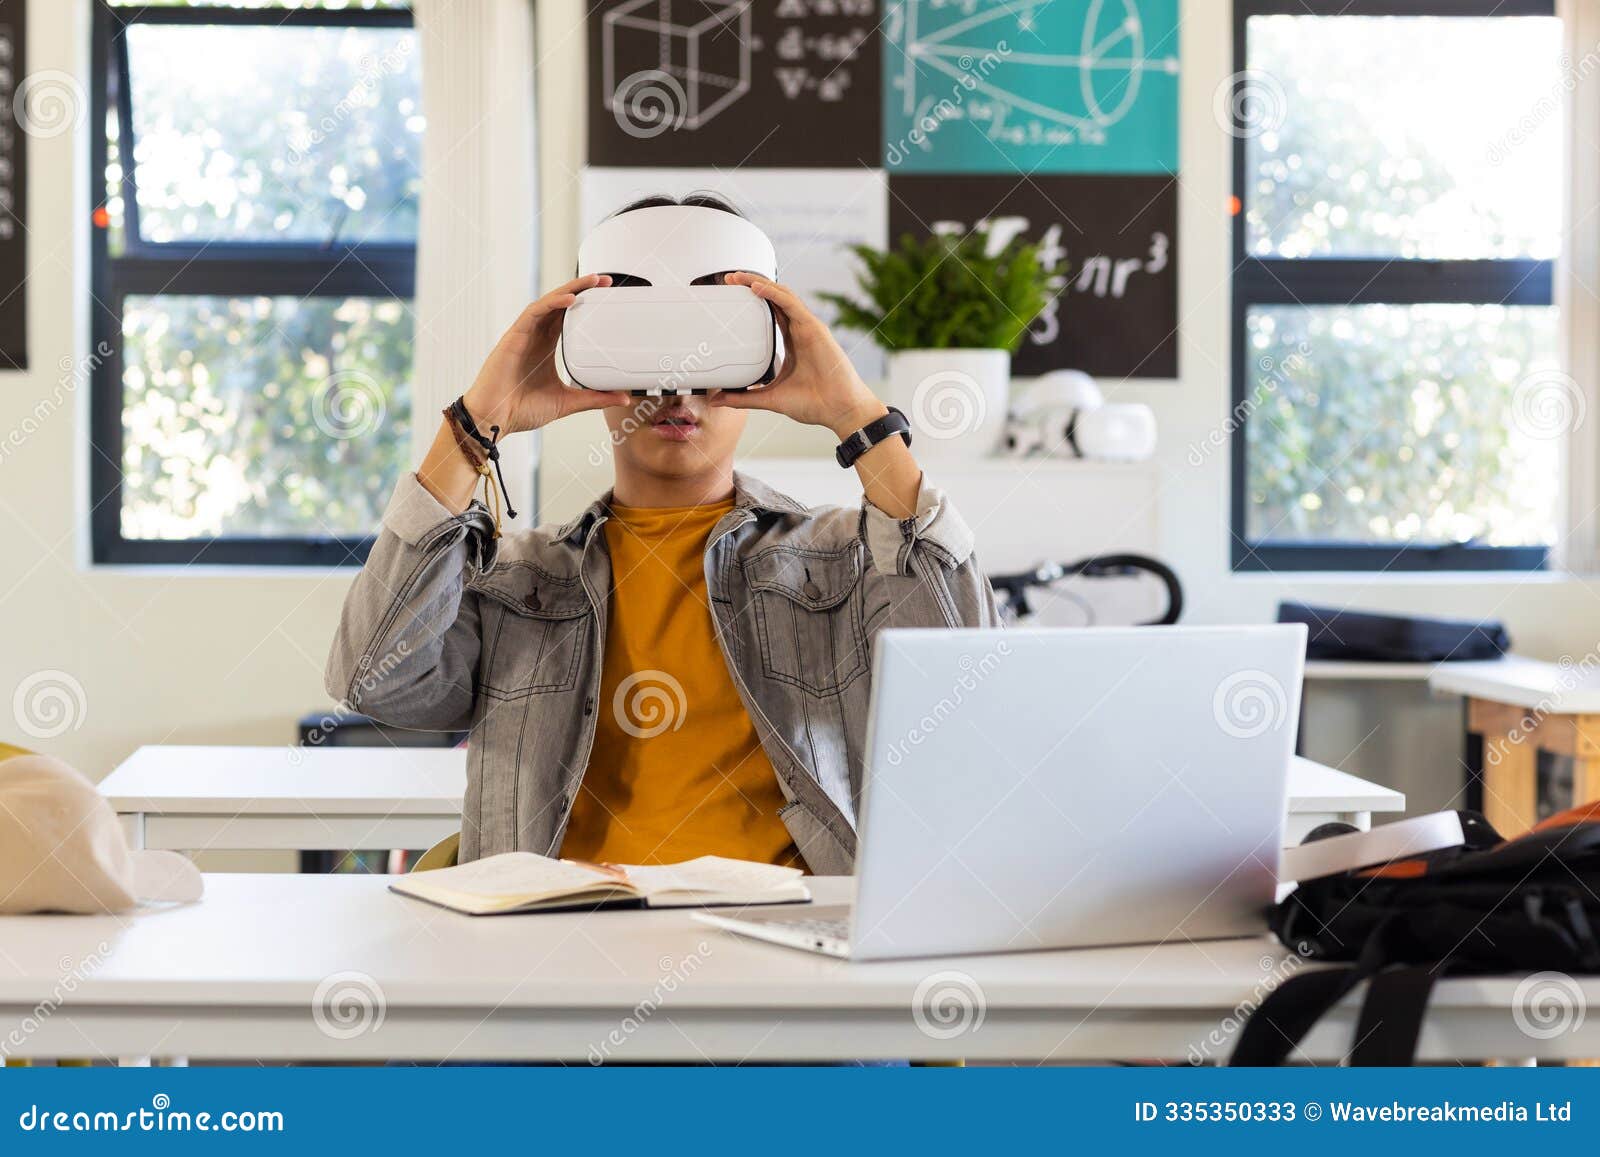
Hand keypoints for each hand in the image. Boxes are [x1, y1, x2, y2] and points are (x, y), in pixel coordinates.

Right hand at [462, 275, 629, 434]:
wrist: (494, 419)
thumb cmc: (522, 410)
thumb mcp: (567, 402)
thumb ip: (594, 398)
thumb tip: (623, 398)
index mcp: (547, 347)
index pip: (568, 317)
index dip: (585, 303)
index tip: (607, 297)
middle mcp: (536, 336)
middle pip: (560, 304)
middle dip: (582, 289)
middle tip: (606, 281)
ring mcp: (524, 334)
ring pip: (549, 302)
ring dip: (571, 289)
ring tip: (592, 281)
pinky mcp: (514, 337)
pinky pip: (534, 313)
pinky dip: (552, 304)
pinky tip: (569, 299)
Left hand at [712, 273, 887, 438]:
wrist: (839, 409)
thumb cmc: (814, 403)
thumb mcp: (770, 398)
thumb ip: (743, 398)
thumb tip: (717, 400)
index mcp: (791, 342)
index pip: (769, 312)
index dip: (751, 300)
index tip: (729, 296)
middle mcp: (799, 330)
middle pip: (773, 298)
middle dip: (751, 284)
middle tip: (727, 279)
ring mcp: (807, 327)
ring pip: (781, 294)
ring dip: (758, 282)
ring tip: (736, 277)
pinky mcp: (814, 328)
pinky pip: (791, 304)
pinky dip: (773, 293)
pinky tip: (756, 287)